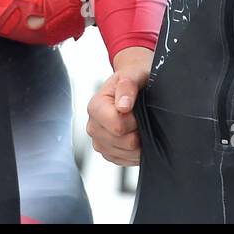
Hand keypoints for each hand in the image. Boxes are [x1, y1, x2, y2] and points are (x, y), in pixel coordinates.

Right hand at [87, 46, 152, 166]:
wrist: (134, 84)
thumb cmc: (134, 77)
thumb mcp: (134, 73)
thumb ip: (128, 86)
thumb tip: (123, 106)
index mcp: (95, 106)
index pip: (117, 126)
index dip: (134, 121)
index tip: (138, 110)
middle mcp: (93, 126)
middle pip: (122, 142)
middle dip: (137, 132)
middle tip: (141, 117)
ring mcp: (99, 141)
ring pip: (125, 153)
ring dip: (138, 143)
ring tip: (140, 125)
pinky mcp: (108, 152)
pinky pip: (124, 161)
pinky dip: (135, 152)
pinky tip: (138, 136)